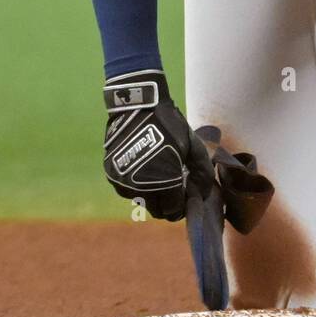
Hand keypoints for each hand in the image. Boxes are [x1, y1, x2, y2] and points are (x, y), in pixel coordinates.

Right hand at [102, 70, 215, 221]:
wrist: (138, 105)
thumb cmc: (170, 125)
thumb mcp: (193, 146)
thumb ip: (202, 172)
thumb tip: (203, 194)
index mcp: (164, 182)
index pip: (174, 211)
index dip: (183, 205)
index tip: (186, 194)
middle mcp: (142, 188)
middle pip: (157, 210)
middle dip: (168, 203)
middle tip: (175, 188)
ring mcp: (124, 183)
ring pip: (141, 201)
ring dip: (152, 195)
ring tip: (159, 174)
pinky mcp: (112, 176)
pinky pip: (128, 190)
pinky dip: (137, 186)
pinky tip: (145, 168)